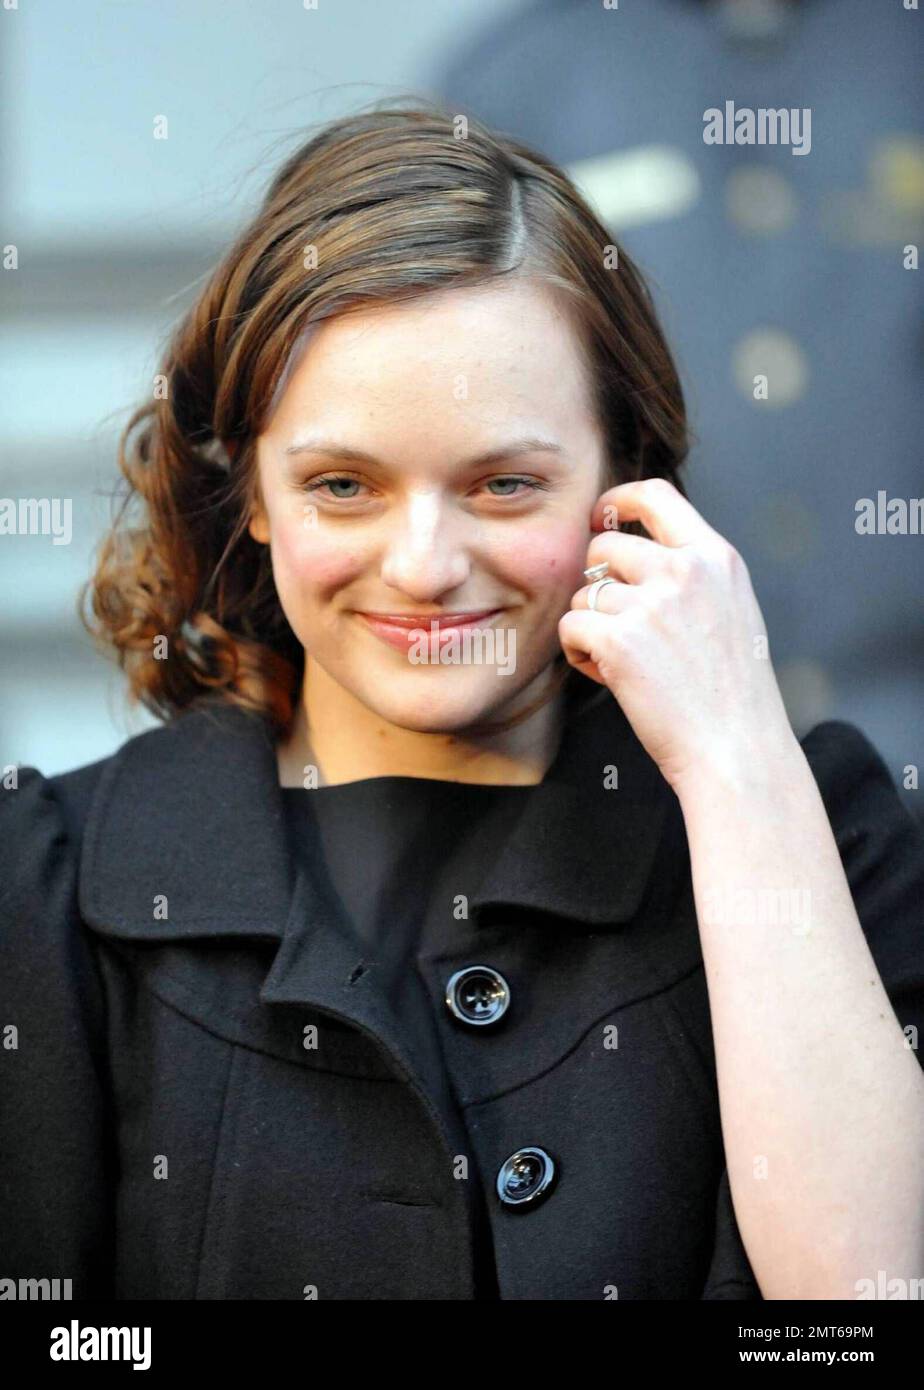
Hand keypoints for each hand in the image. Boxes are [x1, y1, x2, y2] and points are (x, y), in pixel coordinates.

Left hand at [558, 478, 794, 794]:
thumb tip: (633, 551)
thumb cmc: (732, 694)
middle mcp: (684, 570)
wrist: (736, 751)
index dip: (618, 500)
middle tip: (621, 628)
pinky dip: (578, 653)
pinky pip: (570, 626)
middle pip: (605, 546)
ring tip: (623, 663)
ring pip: (585, 592)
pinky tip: (607, 676)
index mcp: (716, 558)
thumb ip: (692, 574)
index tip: (602, 517)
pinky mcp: (619, 639)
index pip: (656, 495)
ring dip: (591, 626)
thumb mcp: (732, 610)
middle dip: (600, 584)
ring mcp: (651, 603)